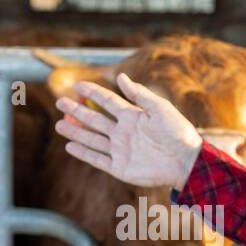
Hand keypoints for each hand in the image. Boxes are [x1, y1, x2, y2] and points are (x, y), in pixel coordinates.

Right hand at [54, 73, 202, 189]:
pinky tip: (70, 146)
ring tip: (59, 125)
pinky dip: (84, 153)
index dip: (93, 93)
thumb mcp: (160, 108)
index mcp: (133, 116)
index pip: (107, 101)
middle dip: (77, 111)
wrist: (186, 161)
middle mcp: (123, 132)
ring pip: (92, 139)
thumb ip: (139, 94)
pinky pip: (97, 159)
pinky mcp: (120, 168)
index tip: (78, 85)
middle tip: (60, 102)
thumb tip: (120, 76)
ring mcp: (120, 150)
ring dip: (76, 132)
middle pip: (95, 119)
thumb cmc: (177, 132)